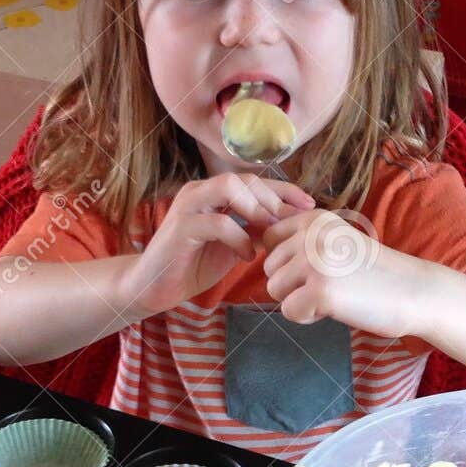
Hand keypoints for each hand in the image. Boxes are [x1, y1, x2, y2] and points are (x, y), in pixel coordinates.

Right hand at [121, 174, 313, 315]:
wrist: (155, 287)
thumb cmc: (193, 265)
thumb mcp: (234, 246)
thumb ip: (255, 231)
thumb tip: (289, 226)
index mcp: (212, 193)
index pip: (254, 181)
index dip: (284, 190)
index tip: (310, 205)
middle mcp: (199, 191)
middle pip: (245, 179)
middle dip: (274, 198)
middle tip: (294, 220)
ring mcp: (188, 206)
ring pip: (228, 188)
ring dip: (256, 209)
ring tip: (271, 232)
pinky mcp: (180, 227)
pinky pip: (217, 222)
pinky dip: (238, 238)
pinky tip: (248, 256)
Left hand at [258, 208, 426, 338]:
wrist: (414, 291)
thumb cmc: (373, 272)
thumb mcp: (336, 241)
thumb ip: (302, 240)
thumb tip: (256, 246)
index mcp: (315, 218)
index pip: (270, 238)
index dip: (288, 261)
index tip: (319, 267)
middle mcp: (311, 234)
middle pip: (270, 268)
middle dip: (293, 283)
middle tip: (332, 283)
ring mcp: (315, 261)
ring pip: (274, 290)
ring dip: (300, 299)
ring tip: (334, 293)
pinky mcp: (320, 291)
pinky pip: (289, 311)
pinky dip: (309, 316)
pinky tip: (337, 307)